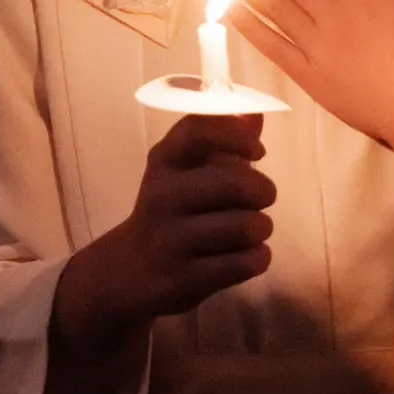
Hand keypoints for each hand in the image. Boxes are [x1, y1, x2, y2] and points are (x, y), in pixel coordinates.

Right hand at [43, 113, 271, 393]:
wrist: (128, 270)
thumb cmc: (175, 209)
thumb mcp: (188, 169)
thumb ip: (224, 140)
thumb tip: (257, 112)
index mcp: (164, 161)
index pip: (201, 129)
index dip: (239, 136)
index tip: (255, 153)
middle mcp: (161, 197)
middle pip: (239, 182)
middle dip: (264, 190)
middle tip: (260, 199)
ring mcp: (169, 241)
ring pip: (248, 226)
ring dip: (261, 229)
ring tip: (248, 231)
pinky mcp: (182, 281)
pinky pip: (247, 263)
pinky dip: (257, 258)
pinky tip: (242, 257)